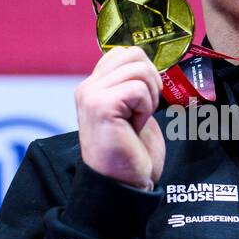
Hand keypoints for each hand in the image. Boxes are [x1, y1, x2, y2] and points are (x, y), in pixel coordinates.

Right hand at [75, 46, 164, 189]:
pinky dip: (145, 109)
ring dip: (149, 96)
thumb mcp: (131, 110)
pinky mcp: (101, 106)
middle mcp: (88, 87)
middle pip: (134, 55)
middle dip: (151, 81)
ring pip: (139, 69)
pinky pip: (138, 90)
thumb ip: (131, 85)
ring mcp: (92, 96)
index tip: (143, 102)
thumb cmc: (131, 152)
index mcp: (94, 86)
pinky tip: (135, 127)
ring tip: (138, 120)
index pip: (124, 53)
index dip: (145, 72)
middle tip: (143, 111)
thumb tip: (148, 63)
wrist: (124, 185)